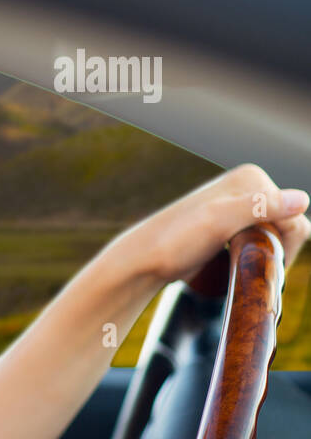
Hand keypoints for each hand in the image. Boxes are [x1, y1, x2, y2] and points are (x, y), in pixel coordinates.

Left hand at [127, 163, 310, 285]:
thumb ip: (259, 208)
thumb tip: (302, 200)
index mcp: (251, 177)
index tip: (254, 256)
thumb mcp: (218, 222)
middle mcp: (247, 186)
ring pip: (277, 235)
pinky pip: (262, 240)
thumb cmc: (175, 241)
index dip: (283, 242)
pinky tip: (235, 261)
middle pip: (289, 225)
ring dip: (266, 253)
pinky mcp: (231, 224)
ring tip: (233, 259)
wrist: (144, 259)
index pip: (295, 215)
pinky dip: (257, 253)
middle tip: (238, 258)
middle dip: (274, 247)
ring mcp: (239, 205)